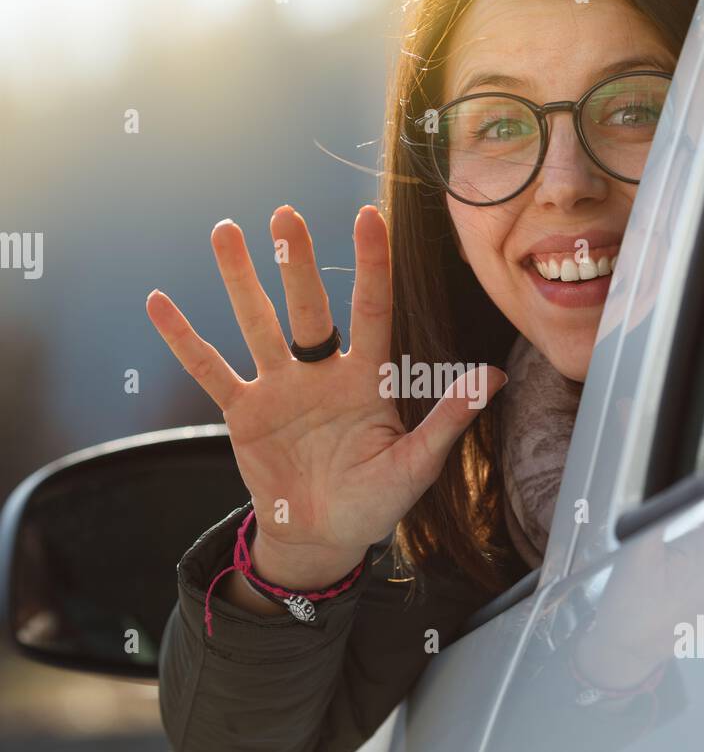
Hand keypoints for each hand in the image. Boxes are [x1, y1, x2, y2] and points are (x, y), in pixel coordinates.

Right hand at [146, 205, 506, 580]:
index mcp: (367, 378)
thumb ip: (448, 420)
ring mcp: (279, 388)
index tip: (368, 216)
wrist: (322, 536)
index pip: (372, 309)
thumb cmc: (374, 500)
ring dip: (240, 280)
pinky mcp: (243, 413)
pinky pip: (211, 370)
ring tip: (224, 232)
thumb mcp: (415, 466)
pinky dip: (184, 340)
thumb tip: (496, 376)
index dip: (371, 265)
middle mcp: (321, 371)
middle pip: (308, 307)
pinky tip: (160, 303)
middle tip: (285, 215)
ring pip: (257, 324)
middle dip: (296, 262)